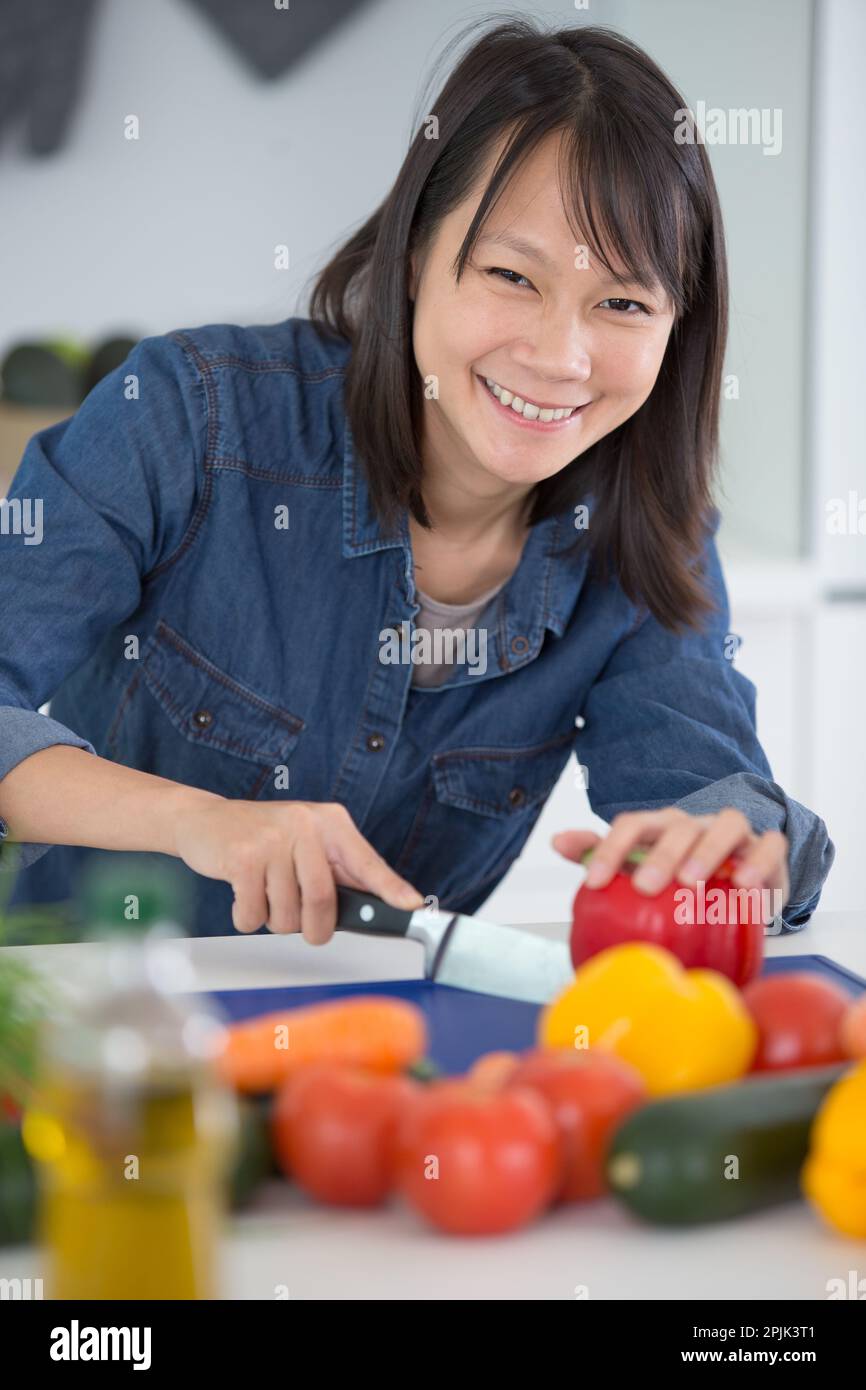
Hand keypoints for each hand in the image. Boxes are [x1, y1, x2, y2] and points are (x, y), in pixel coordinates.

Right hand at [171, 796, 423, 942]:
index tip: (412, 905)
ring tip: (264, 894)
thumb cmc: (262, 838)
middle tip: (307, 929)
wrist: (206, 820)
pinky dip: (246, 917)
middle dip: (314, 928)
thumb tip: (375, 905)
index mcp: (329, 822)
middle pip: (322, 900)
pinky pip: (252, 914)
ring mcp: (272, 840)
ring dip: (273, 920)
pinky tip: (242, 893)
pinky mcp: (242, 857)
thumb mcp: (306, 842)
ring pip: (285, 914)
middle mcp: (304, 825)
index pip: (366, 861)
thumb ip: (337, 869)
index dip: (390, 887)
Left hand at [552, 806, 788, 905]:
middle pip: (677, 826)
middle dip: (659, 855)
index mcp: (662, 827)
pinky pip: (769, 846)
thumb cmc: (682, 875)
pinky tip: (745, 887)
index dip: (610, 849)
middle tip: (645, 887)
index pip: (632, 824)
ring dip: (708, 851)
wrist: (741, 882)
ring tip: (692, 882)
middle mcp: (697, 824)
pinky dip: (758, 862)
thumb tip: (555, 841)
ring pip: (726, 825)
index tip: (592, 883)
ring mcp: (735, 834)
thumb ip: (598, 854)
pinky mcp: (769, 851)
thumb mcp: (640, 866)